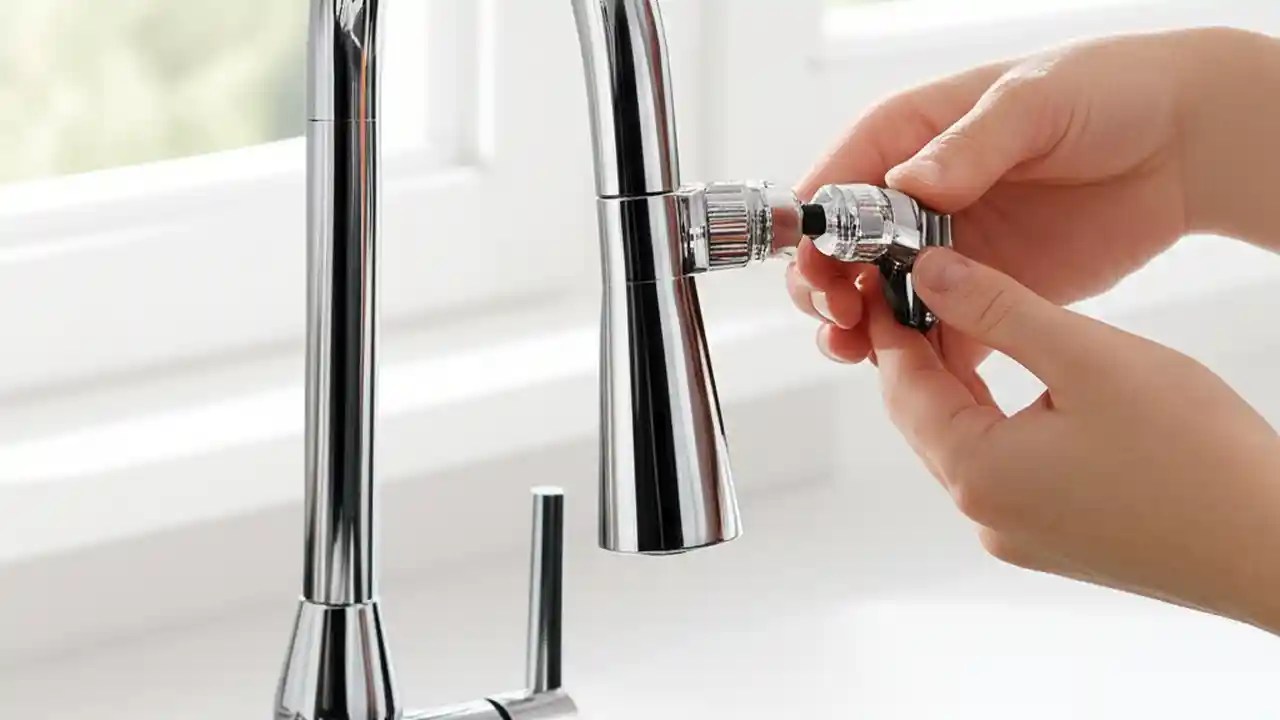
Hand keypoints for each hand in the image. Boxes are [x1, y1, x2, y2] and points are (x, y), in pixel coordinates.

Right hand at [788, 28, 1279, 368]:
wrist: (1185, 144)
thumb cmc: (1108, 91)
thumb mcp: (1034, 101)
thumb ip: (969, 145)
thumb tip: (907, 184)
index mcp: (912, 138)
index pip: (836, 184)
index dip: (814, 230)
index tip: (818, 267)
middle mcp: (917, 198)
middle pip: (843, 253)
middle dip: (827, 288)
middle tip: (841, 315)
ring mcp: (950, 250)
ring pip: (878, 301)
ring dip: (861, 330)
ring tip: (860, 351)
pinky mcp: (987, 295)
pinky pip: (937, 336)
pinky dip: (919, 360)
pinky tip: (918, 377)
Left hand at [869, 247, 1279, 632]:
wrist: (1272, 548)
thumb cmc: (1197, 457)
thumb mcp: (1088, 357)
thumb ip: (998, 310)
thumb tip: (931, 274)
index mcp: (976, 473)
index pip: (901, 385)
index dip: (890, 323)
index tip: (886, 275)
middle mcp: (984, 513)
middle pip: (922, 416)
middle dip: (918, 350)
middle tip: (924, 285)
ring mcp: (1018, 532)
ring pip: (960, 440)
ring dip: (957, 381)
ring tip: (966, 317)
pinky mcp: (1053, 537)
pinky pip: (1000, 466)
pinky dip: (994, 416)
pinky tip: (1017, 379)